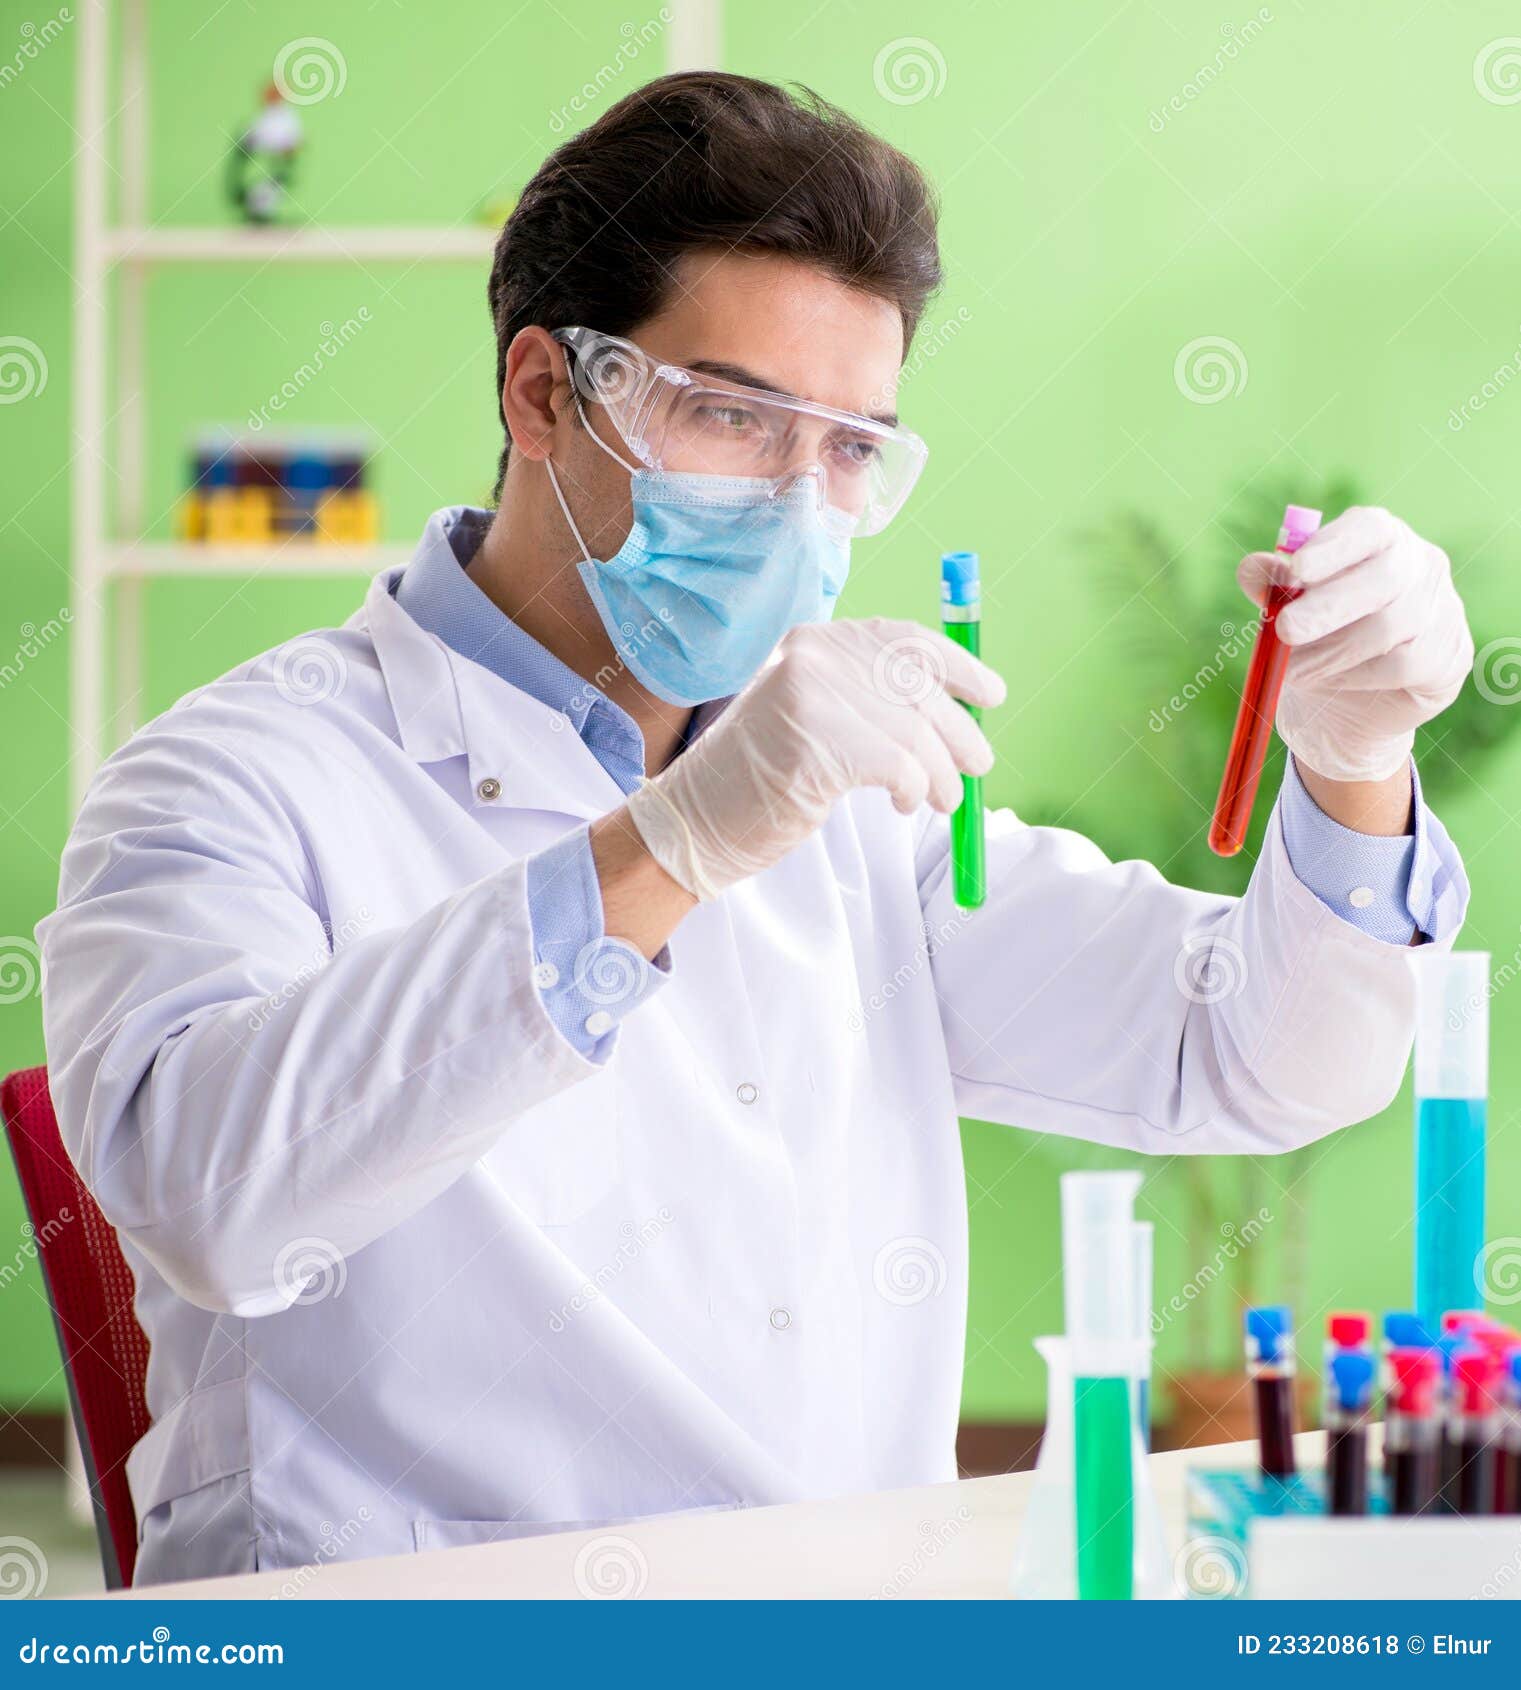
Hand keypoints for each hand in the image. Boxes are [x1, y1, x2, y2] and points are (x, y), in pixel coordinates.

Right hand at [623, 618, 1005, 900]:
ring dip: (940, 774)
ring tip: (939, 799)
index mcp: (817, 641)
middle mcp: (814, 656)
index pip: (906, 639)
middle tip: (977, 769)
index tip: (992, 695)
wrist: (696, 822)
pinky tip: (902, 803)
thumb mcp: (817, 717)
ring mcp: (810, 696)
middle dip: (960, 734)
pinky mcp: (813, 744)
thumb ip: (873, 701)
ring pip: (916, 733)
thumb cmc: (764, 779)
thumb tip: (961, 710)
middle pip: (920, 687)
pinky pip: (899, 765)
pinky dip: (913, 789)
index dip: (958, 666)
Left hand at [1238, 506, 1472, 783]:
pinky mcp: (1450, 656)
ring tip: (1293, 671)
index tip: (1295, 570)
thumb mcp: (1285, 612)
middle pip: (1385, 577)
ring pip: (1390, 627)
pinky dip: (1357, 677)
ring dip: (1332, 652)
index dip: (1333, 548)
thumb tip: (1253, 567)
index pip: (1369, 529)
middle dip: (1329, 606)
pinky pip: (1404, 665)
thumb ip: (1272, 588)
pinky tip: (1331, 682)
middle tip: (1284, 630)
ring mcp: (1442, 609)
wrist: (1345, 704)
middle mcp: (1420, 565)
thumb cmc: (1315, 641)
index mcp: (1381, 539)